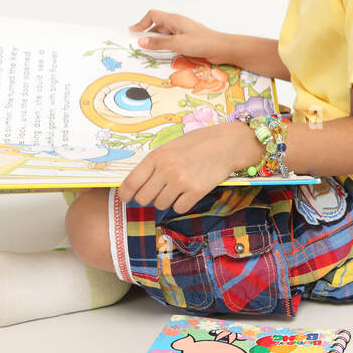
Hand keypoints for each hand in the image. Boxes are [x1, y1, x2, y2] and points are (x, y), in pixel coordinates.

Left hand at [117, 123, 261, 213]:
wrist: (226, 144)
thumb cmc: (197, 144)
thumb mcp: (170, 148)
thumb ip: (154, 164)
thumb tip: (137, 185)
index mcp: (157, 156)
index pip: (131, 182)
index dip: (126, 194)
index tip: (127, 198)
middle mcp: (166, 170)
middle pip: (144, 199)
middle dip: (149, 198)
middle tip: (159, 192)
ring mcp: (181, 181)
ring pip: (161, 205)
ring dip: (167, 200)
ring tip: (179, 188)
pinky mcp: (196, 191)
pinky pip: (179, 208)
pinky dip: (182, 204)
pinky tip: (189, 192)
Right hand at [129, 9, 229, 63]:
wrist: (222, 49)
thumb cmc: (203, 42)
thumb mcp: (177, 43)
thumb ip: (159, 42)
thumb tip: (141, 40)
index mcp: (174, 20)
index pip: (152, 16)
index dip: (141, 23)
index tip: (132, 33)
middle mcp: (177, 25)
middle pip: (157, 27)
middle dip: (147, 35)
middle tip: (138, 46)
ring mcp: (183, 33)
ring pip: (164, 36)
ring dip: (156, 43)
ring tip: (148, 52)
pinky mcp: (188, 42)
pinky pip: (172, 43)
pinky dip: (165, 48)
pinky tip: (164, 56)